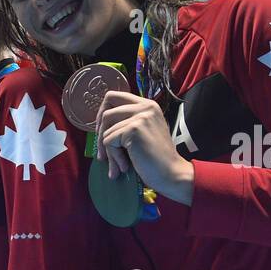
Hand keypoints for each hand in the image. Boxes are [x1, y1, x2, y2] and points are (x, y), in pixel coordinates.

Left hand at [96, 89, 194, 204]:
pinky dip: (113, 157)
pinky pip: (108, 142)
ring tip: (119, 165)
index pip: (113, 97)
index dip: (102, 114)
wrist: (171, 173)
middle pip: (106, 113)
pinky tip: (125, 166)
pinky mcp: (134, 129)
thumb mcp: (143, 132)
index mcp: (147, 105)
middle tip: (103, 154)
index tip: (102, 132)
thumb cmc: (155, 158)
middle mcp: (145, 107)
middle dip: (100, 135)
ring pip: (106, 131)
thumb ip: (127, 123)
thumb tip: (99, 124)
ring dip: (108, 152)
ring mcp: (140, 117)